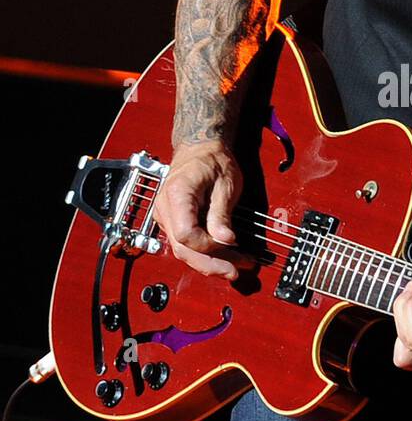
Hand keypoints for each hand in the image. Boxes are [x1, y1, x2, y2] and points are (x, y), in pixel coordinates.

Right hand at [153, 140, 255, 279]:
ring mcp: (166, 218)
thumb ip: (222, 213)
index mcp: (177, 194)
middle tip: (236, 270)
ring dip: (209, 263)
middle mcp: (165, 209)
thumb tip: (226, 240)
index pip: (186, 234)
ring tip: (235, 267)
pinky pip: (186, 245)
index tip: (232, 245)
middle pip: (182, 249)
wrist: (199, 150)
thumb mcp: (225, 184)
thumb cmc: (212, 161)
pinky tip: (223, 259)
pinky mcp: (173, 223)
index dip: (208, 246)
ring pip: (183, 252)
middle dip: (211, 264)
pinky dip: (204, 255)